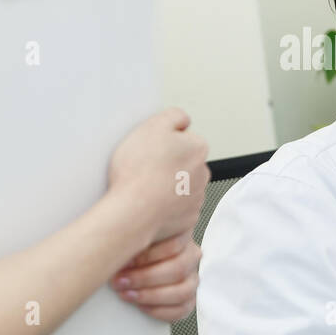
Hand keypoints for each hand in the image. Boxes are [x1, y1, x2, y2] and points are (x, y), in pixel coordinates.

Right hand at [106, 107, 209, 246]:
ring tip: (146, 186)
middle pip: (183, 162)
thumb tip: (182, 120)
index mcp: (198, 148)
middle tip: (145, 167)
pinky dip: (166, 206)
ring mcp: (196, 197)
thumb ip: (174, 116)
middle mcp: (203, 173)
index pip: (183, 138)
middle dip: (168, 163)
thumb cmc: (139, 171)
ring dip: (168, 185)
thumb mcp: (153, 125)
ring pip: (181, 185)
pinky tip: (151, 202)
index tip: (151, 149)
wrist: (133, 211)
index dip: (163, 142)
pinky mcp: (188, 218)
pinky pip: (178, 208)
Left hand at [110, 231, 200, 322]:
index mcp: (181, 236)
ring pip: (182, 291)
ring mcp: (191, 280)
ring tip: (128, 294)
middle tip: (121, 281)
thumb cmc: (136, 250)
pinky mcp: (188, 300)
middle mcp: (190, 257)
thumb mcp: (136, 239)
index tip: (125, 262)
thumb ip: (133, 241)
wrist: (140, 265)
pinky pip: (182, 309)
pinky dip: (160, 310)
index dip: (147, 256)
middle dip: (145, 278)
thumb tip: (114, 248)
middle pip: (177, 269)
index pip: (173, 245)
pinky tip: (141, 306)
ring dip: (151, 295)